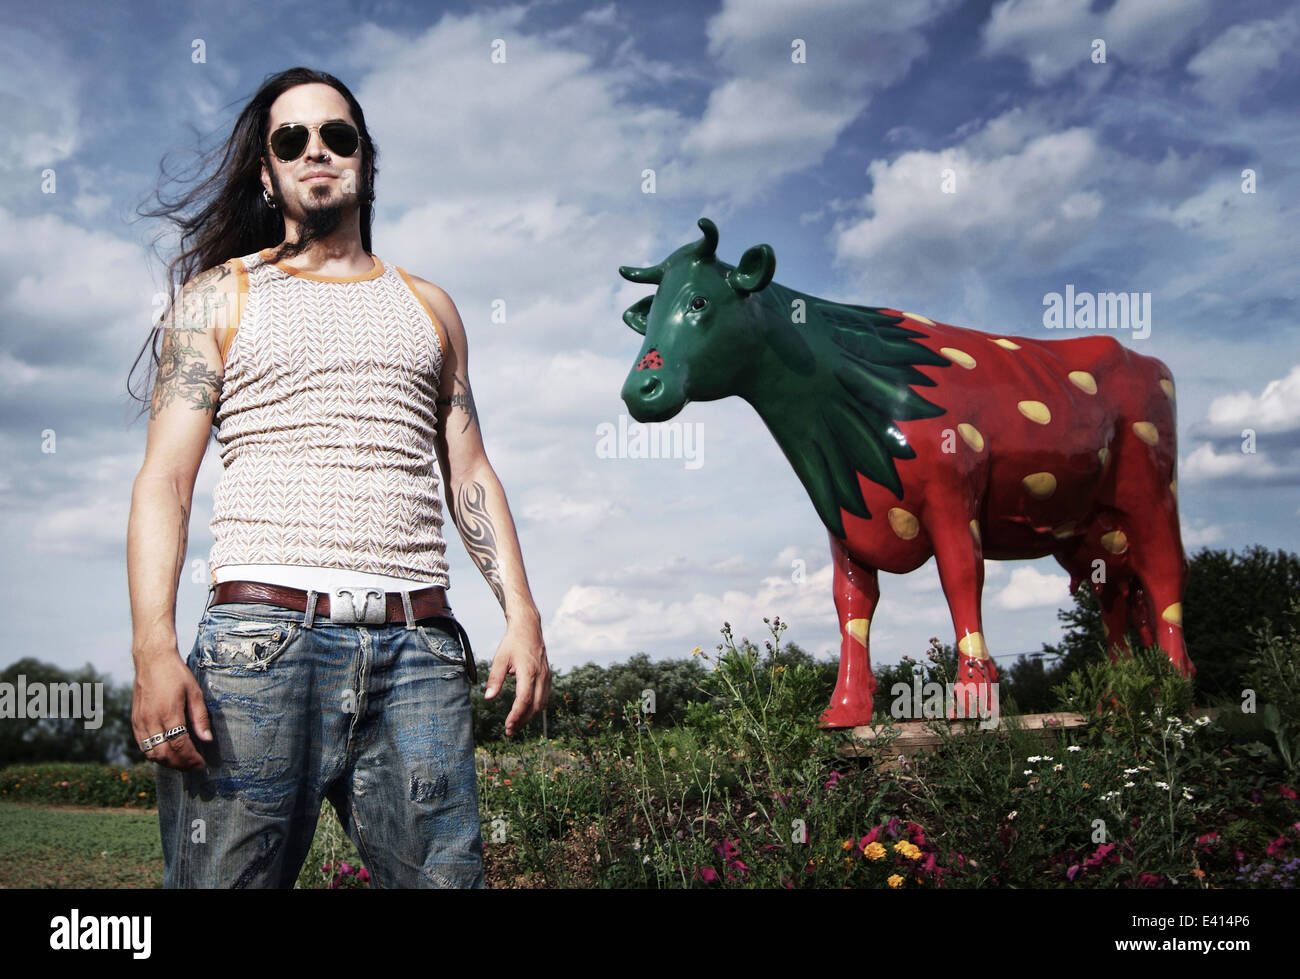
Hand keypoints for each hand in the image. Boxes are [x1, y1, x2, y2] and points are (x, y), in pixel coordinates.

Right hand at [132, 649, 212, 770]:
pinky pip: (142, 745)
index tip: (202, 764)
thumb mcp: (195, 692)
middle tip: (194, 766)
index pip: (180, 745)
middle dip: (181, 765)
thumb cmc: (176, 674)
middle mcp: (151, 720)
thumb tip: (207, 740)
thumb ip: (200, 717)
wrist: (152, 660)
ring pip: (151, 753)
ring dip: (168, 762)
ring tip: (183, 762)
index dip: (191, 759)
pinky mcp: (134, 721)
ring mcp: (140, 721)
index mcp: (168, 713)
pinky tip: (167, 752)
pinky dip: (155, 754)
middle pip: (164, 754)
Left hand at [484, 622, 549, 736]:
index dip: (516, 715)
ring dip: (530, 716)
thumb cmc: (513, 642)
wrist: (529, 628)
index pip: (524, 700)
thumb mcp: (500, 658)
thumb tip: (489, 697)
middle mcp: (541, 676)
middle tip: (510, 730)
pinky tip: (526, 711)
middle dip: (523, 720)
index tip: (507, 726)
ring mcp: (546, 676)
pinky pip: (545, 696)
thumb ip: (495, 678)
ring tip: (516, 724)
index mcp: (529, 672)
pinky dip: (536, 707)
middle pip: (535, 706)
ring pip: (542, 703)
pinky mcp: (548, 676)